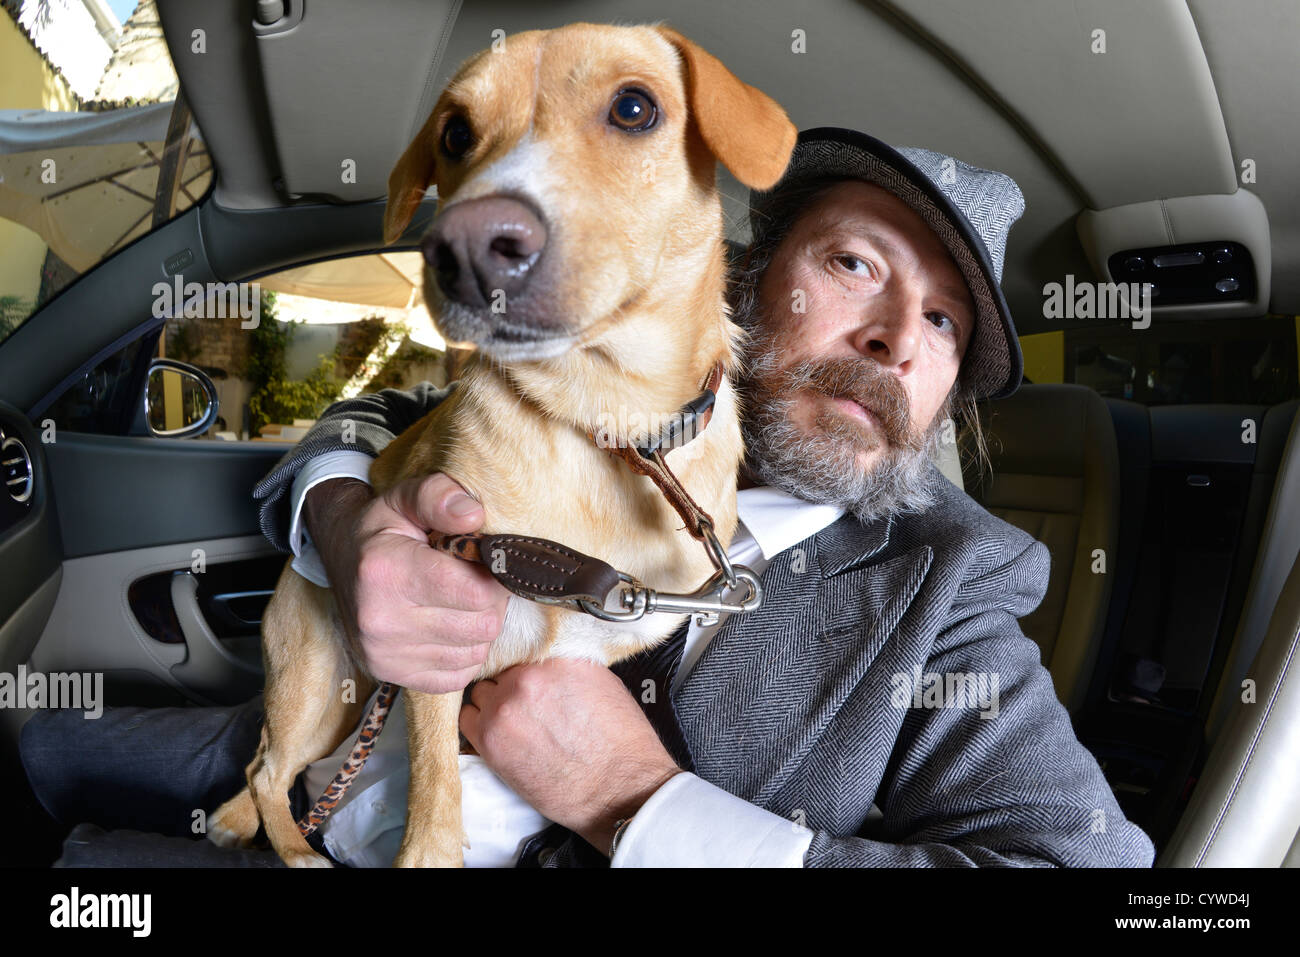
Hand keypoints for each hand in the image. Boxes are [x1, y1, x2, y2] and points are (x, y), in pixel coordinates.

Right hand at [304, 473, 510, 693]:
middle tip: (476, 579)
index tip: (485, 561)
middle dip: (492, 600)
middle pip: (482, 625)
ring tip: (461, 600)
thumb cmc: (381, 527)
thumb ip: (441, 496)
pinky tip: (450, 625)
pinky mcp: (392, 676)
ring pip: (476, 652)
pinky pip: (459, 676)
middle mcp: (380, 621)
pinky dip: (465, 652)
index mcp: (387, 572)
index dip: (495, 575)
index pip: (476, 591)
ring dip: (480, 626)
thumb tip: (474, 516)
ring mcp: (384, 655)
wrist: (340, 557)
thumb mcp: (406, 497)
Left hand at [460, 658, 683, 853]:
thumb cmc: (618, 741)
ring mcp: (504, 707)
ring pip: (480, 693)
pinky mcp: (490, 738)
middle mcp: (526, 677)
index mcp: (554, 658)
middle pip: (499, 671)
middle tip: (524, 706)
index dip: (525, 669)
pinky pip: (467, 719)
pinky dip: (478, 724)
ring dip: (491, 704)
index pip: (522, 650)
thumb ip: (564, 668)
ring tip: (512, 723)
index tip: (530, 683)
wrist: (617, 785)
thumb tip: (544, 666)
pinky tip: (498, 735)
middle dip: (508, 687)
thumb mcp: (600, 683)